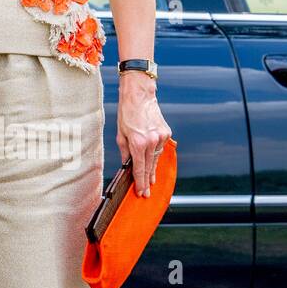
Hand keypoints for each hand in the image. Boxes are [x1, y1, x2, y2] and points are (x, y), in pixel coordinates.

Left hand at [116, 72, 172, 195]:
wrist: (139, 95)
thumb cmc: (127, 113)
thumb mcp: (120, 134)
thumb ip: (124, 152)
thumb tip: (127, 166)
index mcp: (137, 143)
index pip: (139, 168)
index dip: (140, 182)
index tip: (141, 192)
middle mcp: (151, 141)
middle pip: (149, 167)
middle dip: (147, 181)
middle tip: (146, 192)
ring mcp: (160, 137)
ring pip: (156, 159)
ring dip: (153, 170)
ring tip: (151, 181)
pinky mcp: (166, 132)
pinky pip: (160, 148)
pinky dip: (156, 154)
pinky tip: (153, 162)